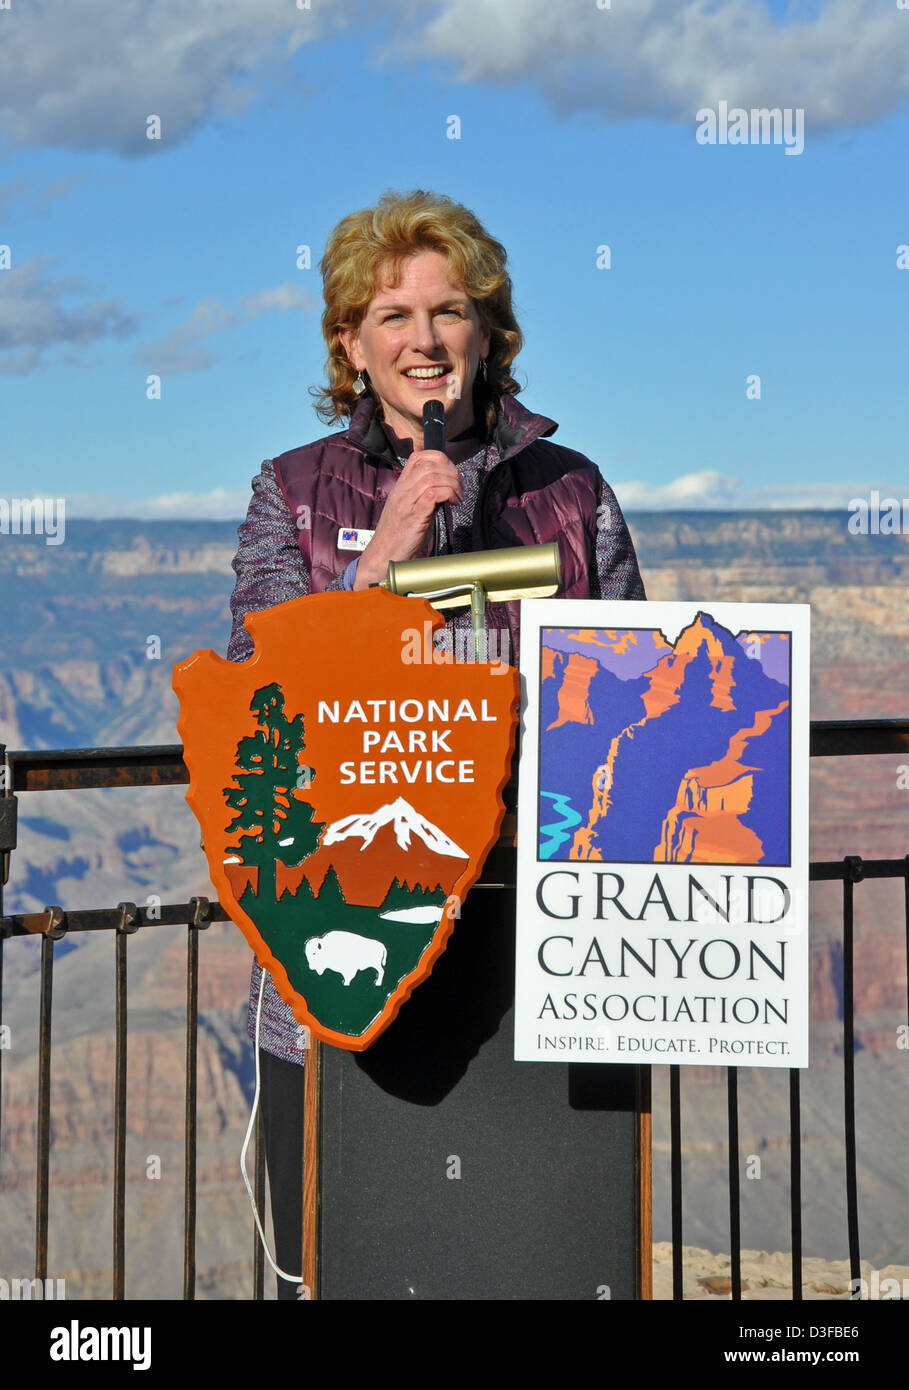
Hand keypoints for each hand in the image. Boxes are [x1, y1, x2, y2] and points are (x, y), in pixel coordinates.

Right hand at [353, 449, 461, 588]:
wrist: (382, 557)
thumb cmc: (398, 537)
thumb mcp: (409, 509)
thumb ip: (422, 496)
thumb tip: (445, 488)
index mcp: (400, 487)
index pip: (418, 457)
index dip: (439, 459)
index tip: (450, 472)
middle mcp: (401, 491)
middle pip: (429, 464)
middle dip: (451, 472)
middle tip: (458, 486)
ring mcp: (406, 503)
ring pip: (432, 477)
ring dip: (452, 484)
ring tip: (457, 497)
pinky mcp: (414, 516)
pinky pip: (433, 494)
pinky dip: (448, 494)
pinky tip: (452, 504)